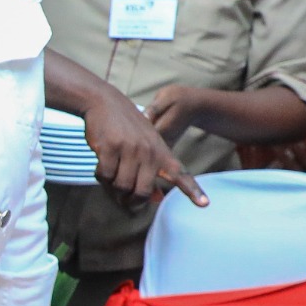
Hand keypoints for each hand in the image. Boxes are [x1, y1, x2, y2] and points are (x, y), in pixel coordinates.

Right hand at [84, 90, 206, 205]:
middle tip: (123, 199)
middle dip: (131, 201)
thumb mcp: (146, 146)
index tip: (204, 204)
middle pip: (142, 192)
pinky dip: (101, 176)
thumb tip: (157, 199)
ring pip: (122, 186)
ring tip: (110, 179)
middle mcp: (149, 152)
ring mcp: (130, 149)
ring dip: (113, 189)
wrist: (105, 102)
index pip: (180, 174)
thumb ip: (154, 173)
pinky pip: (105, 176)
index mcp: (162, 152)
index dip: (192, 190)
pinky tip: (101, 166)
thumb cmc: (126, 128)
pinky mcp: (110, 147)